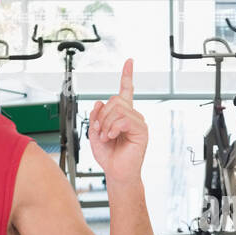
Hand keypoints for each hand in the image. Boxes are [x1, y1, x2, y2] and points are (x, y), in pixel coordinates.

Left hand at [87, 59, 147, 186]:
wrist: (116, 172)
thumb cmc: (108, 156)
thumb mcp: (94, 133)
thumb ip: (95, 117)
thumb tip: (99, 102)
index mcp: (122, 115)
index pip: (126, 91)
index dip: (127, 75)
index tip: (129, 62)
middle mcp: (132, 116)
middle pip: (114, 100)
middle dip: (102, 115)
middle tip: (100, 131)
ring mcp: (138, 122)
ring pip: (117, 109)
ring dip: (106, 124)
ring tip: (106, 137)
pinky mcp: (141, 131)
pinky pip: (124, 119)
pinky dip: (113, 127)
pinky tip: (112, 136)